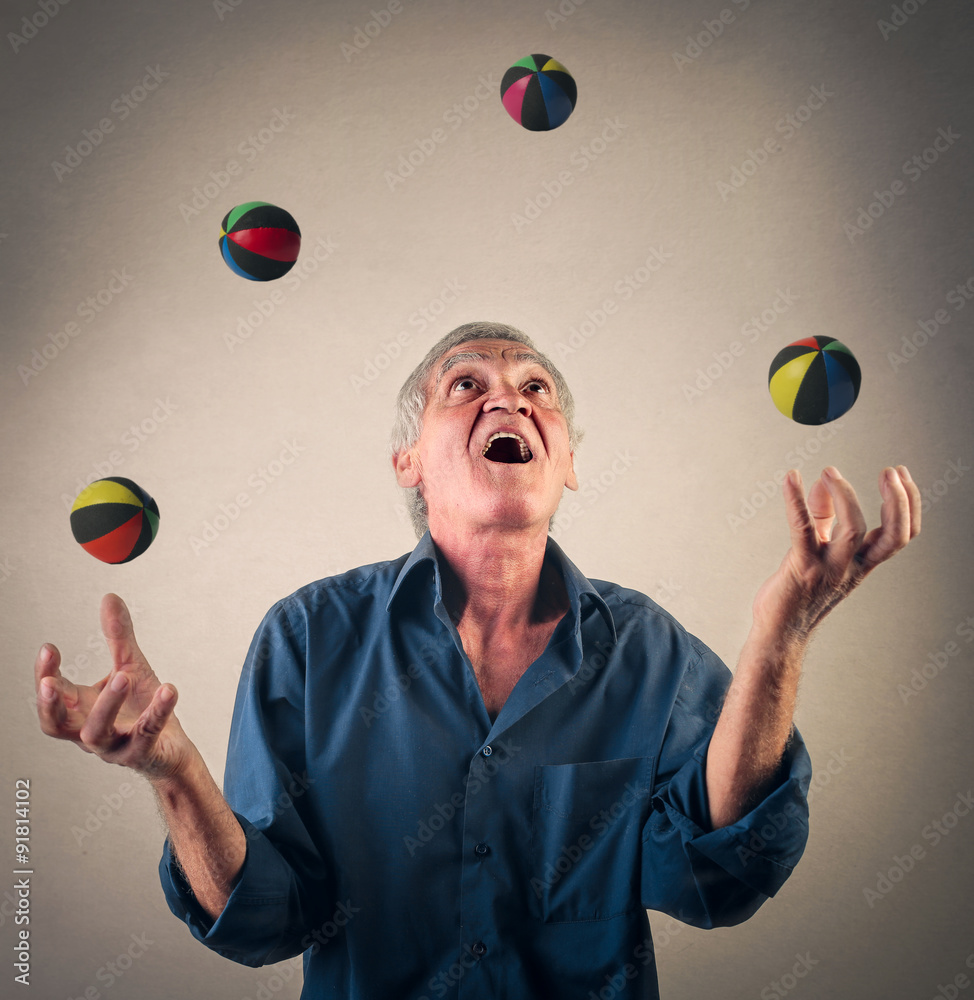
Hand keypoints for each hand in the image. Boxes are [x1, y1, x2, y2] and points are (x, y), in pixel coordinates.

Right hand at [35, 594, 191, 781]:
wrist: (171, 748)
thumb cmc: (141, 709)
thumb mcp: (130, 667)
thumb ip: (118, 637)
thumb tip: (110, 597)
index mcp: (80, 712)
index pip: (52, 696)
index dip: (45, 675)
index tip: (48, 648)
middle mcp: (89, 733)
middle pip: (57, 725)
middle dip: (51, 704)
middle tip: (53, 682)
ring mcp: (113, 747)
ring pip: (97, 733)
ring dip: (108, 704)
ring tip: (124, 676)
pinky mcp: (141, 754)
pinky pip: (147, 733)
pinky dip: (157, 711)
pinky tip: (168, 689)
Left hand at [751, 466, 920, 642]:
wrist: (779, 631)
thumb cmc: (798, 591)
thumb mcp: (818, 549)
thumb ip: (823, 516)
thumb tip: (823, 482)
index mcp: (862, 562)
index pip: (901, 534)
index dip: (909, 504)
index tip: (900, 474)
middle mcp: (853, 566)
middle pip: (892, 534)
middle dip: (898, 500)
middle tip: (890, 471)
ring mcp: (829, 569)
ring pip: (852, 530)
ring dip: (846, 494)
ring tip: (831, 471)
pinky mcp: (801, 568)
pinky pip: (803, 529)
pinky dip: (796, 501)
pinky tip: (790, 478)